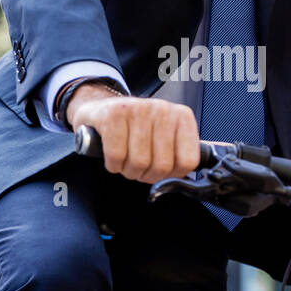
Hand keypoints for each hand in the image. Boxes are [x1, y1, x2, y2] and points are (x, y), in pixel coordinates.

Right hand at [66, 83, 200, 182]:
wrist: (102, 109)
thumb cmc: (136, 129)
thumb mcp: (165, 138)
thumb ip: (179, 157)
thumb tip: (183, 182)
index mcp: (182, 117)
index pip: (188, 162)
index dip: (172, 175)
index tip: (162, 171)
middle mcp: (163, 109)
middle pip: (162, 166)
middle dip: (146, 175)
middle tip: (139, 168)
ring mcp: (138, 109)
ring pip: (139, 163)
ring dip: (128, 171)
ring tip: (126, 160)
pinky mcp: (113, 114)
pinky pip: (116, 156)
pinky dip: (113, 165)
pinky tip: (113, 156)